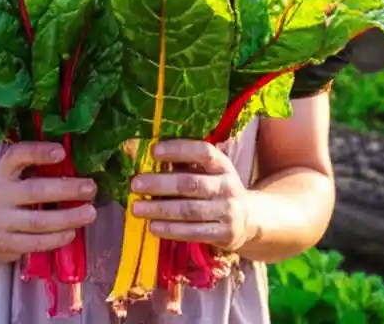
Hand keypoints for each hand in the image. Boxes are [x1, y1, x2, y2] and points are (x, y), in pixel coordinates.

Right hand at [0, 141, 97, 263]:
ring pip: (37, 221)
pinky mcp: (6, 244)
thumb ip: (36, 171)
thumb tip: (76, 165)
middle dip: (66, 189)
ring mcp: (1, 222)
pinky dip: (56, 239)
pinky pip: (35, 243)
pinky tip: (72, 232)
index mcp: (3, 173)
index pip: (16, 156)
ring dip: (67, 218)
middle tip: (90, 188)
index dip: (38, 152)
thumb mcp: (12, 178)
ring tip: (89, 213)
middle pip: (34, 191)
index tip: (62, 152)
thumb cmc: (7, 197)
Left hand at [129, 140, 257, 251]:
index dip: (179, 150)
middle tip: (135, 184)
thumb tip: (149, 154)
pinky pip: (194, 232)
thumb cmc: (216, 190)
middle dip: (160, 184)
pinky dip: (171, 230)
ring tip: (136, 208)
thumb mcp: (208, 173)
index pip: (203, 152)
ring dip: (160, 209)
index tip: (153, 151)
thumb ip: (184, 164)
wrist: (248, 220)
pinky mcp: (225, 234)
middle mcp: (228, 186)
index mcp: (223, 165)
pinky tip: (153, 227)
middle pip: (191, 183)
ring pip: (189, 210)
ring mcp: (228, 212)